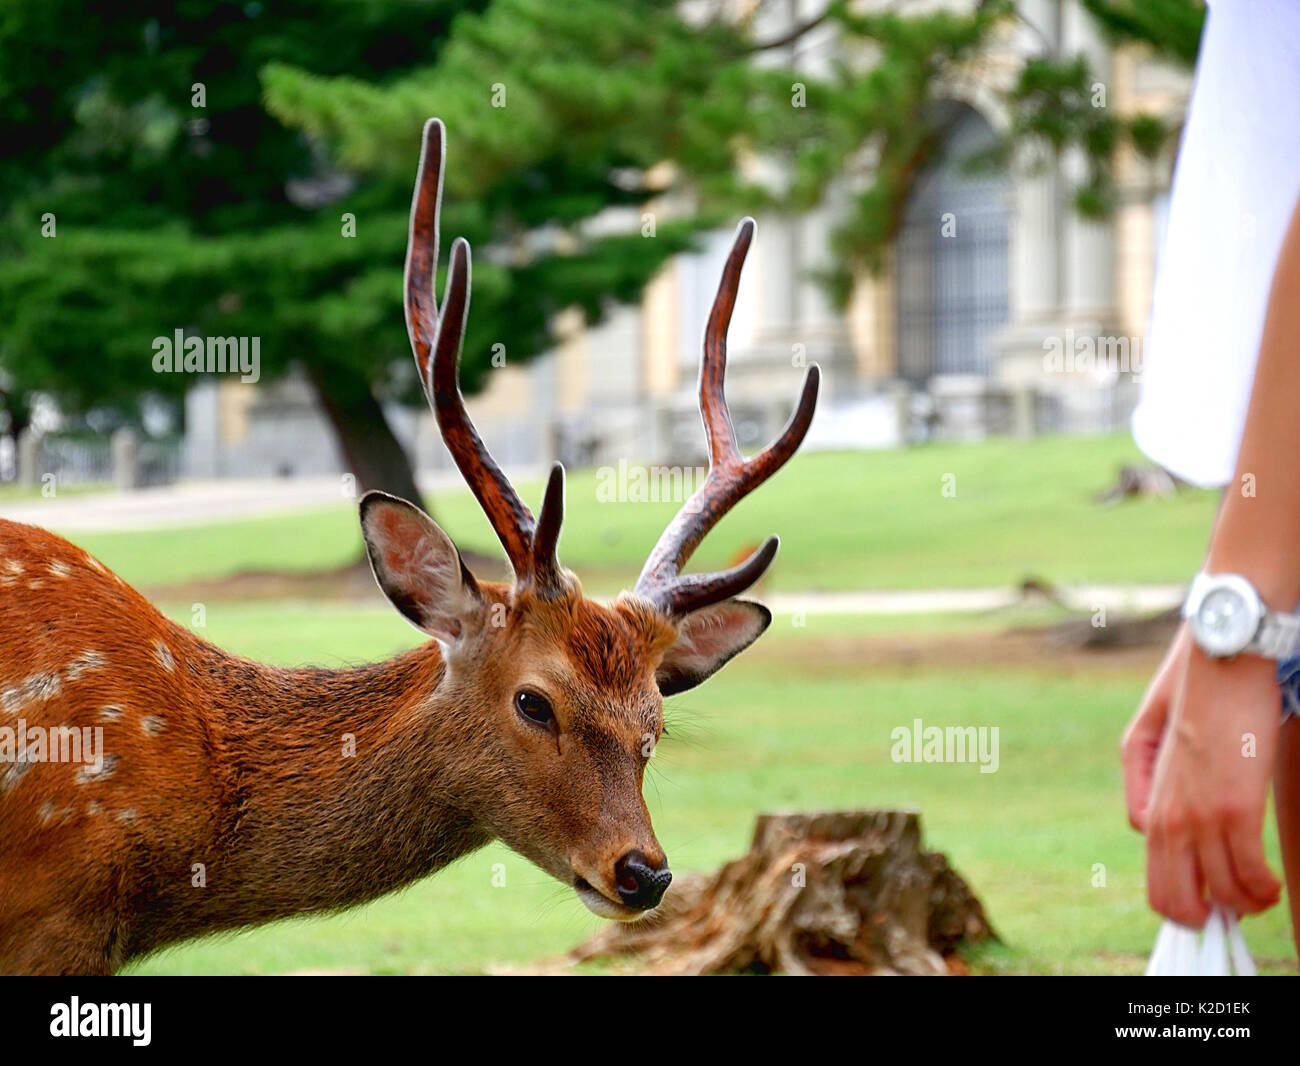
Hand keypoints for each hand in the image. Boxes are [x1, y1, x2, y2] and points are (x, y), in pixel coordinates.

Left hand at [1130, 630, 1282, 925]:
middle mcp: (1169, 819)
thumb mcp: (1146, 736)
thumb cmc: (1191, 694)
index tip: (1213, 899)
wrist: (1221, 659)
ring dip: (1248, 905)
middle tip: (1236, 908)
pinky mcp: (1237, 809)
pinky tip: (1273, 885)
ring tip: (1263, 894)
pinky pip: (1250, 874)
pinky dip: (1265, 889)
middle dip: (1209, 917)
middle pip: (1177, 901)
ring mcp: (1201, 817)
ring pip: (1223, 894)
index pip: (1157, 884)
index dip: (1187, 903)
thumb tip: (1148, 829)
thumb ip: (1143, 785)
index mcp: (1152, 807)